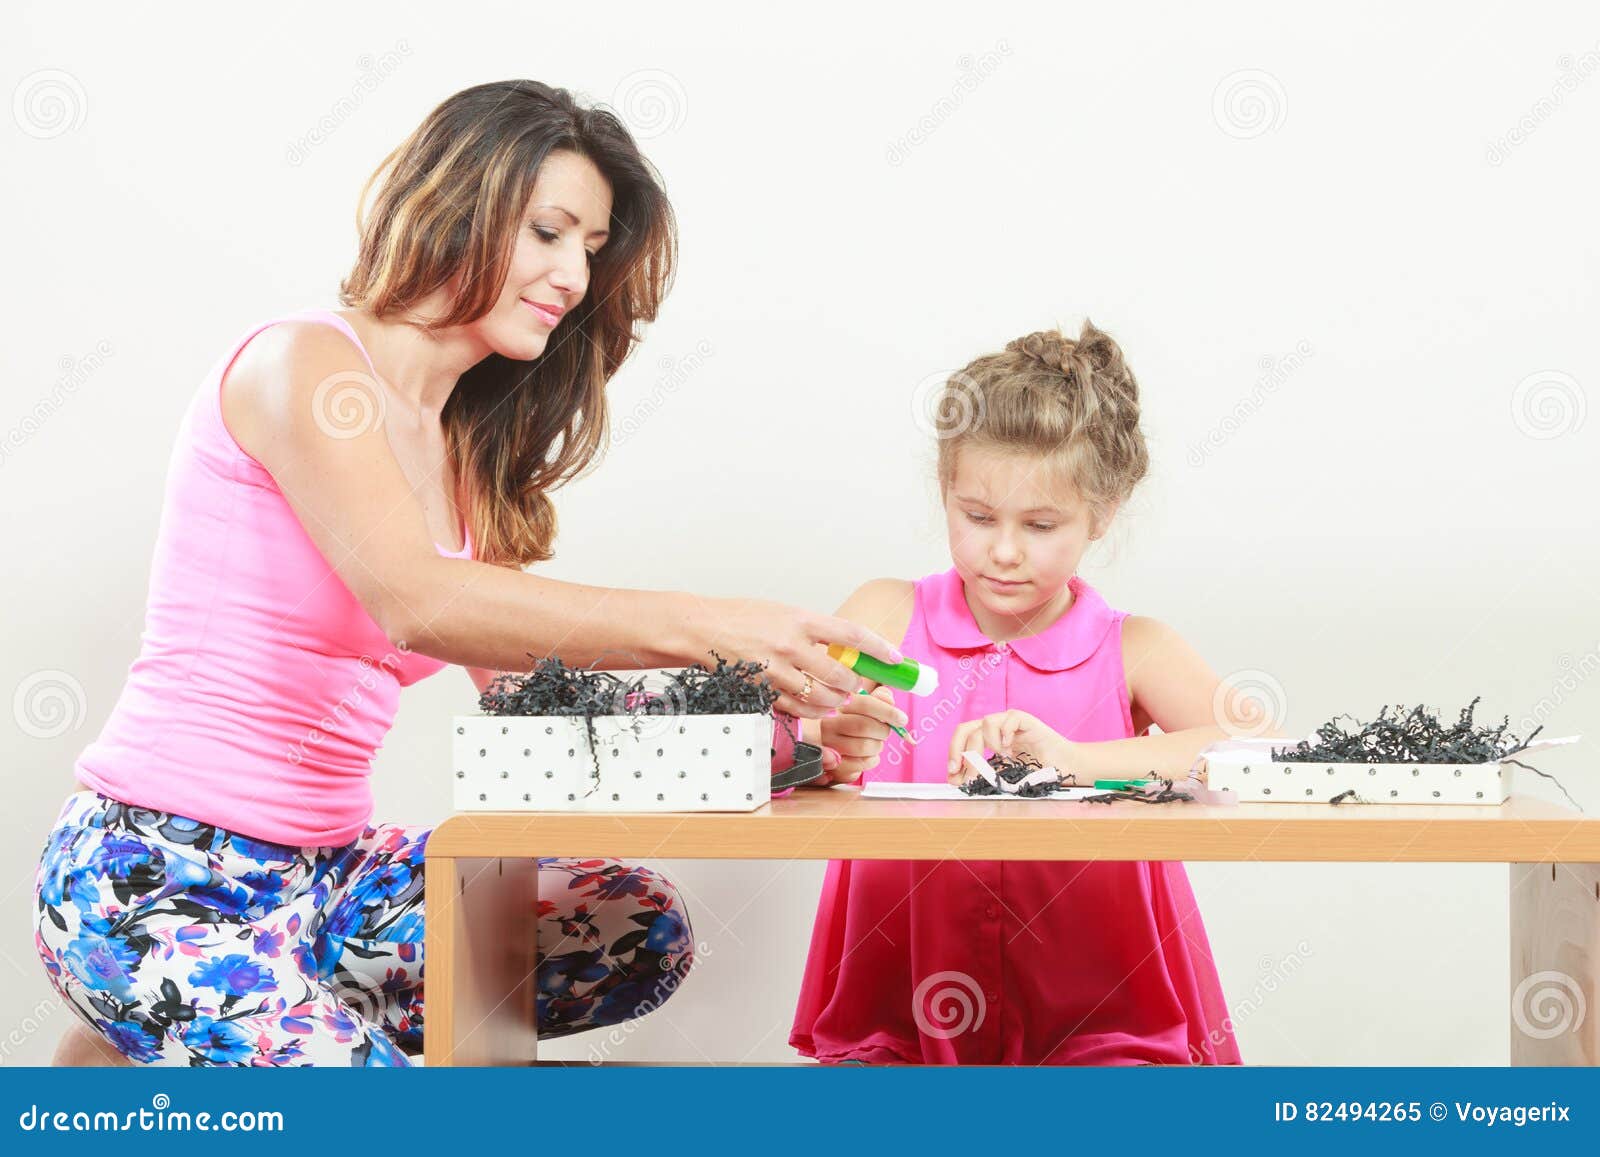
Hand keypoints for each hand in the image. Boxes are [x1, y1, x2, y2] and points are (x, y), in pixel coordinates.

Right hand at [689, 598, 902, 719]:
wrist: (704, 629)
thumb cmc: (744, 617)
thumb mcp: (785, 613)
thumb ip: (815, 630)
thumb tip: (846, 649)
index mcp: (801, 619)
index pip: (853, 635)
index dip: (880, 649)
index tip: (896, 658)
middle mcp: (791, 644)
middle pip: (840, 674)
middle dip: (854, 683)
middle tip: (856, 684)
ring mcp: (777, 670)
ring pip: (823, 696)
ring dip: (836, 699)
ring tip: (837, 695)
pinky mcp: (764, 690)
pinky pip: (800, 708)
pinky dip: (814, 710)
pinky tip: (818, 705)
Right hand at [810, 686, 906, 785]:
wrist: (825, 743)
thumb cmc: (850, 721)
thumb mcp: (861, 703)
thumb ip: (878, 698)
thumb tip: (889, 701)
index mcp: (836, 704)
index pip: (864, 704)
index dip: (887, 712)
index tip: (901, 719)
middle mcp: (827, 724)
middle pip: (864, 726)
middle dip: (883, 730)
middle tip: (885, 731)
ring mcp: (827, 746)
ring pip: (864, 747)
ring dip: (877, 746)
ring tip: (874, 742)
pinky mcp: (831, 766)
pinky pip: (860, 765)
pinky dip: (871, 760)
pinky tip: (868, 755)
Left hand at [947, 710, 1071, 783]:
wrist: (1066, 767)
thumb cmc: (1037, 771)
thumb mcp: (1003, 777)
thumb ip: (982, 775)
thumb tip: (954, 779)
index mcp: (987, 740)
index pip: (962, 739)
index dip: (953, 753)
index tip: (952, 774)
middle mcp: (995, 728)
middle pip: (966, 728)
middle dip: (959, 749)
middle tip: (962, 770)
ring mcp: (1010, 722)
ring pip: (985, 722)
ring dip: (987, 743)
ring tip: (1000, 757)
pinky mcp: (1027, 720)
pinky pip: (1010, 718)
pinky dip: (1006, 733)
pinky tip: (1010, 749)